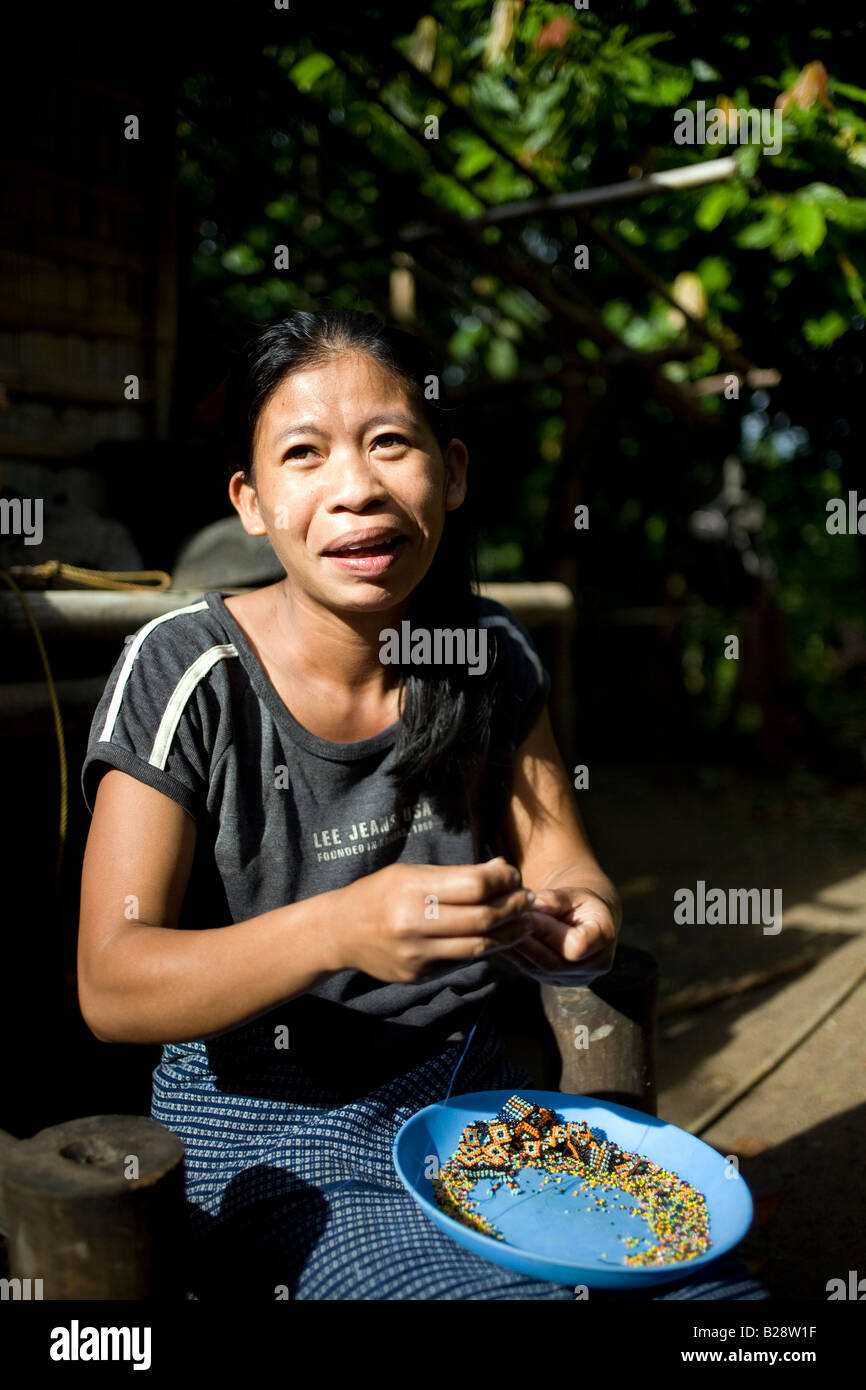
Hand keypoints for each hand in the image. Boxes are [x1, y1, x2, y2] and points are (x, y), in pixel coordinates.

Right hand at [333, 856, 533, 983]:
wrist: (340, 932)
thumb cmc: (380, 893)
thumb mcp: (412, 873)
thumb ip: (457, 875)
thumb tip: (502, 869)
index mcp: (412, 890)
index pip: (475, 885)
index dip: (503, 879)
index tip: (513, 874)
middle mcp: (414, 924)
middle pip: (483, 918)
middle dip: (513, 907)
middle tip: (527, 899)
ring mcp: (417, 955)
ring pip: (479, 946)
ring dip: (508, 933)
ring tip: (523, 921)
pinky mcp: (419, 976)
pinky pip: (463, 961)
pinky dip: (485, 948)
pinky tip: (497, 936)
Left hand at [498, 885, 617, 984]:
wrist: (585, 919)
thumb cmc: (580, 902)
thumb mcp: (575, 893)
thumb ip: (558, 898)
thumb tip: (536, 903)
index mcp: (604, 937)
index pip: (576, 946)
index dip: (550, 933)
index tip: (528, 914)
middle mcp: (594, 964)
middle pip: (555, 961)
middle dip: (528, 941)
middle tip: (505, 922)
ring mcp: (574, 978)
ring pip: (540, 968)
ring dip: (518, 950)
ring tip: (499, 930)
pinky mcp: (555, 981)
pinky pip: (532, 970)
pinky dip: (515, 955)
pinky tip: (499, 940)